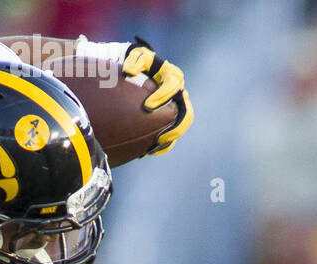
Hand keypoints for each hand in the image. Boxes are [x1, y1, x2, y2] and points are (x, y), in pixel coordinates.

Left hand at [123, 38, 191, 154]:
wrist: (142, 74)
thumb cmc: (139, 65)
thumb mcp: (137, 59)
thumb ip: (135, 61)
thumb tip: (129, 70)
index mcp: (173, 76)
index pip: (173, 85)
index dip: (163, 95)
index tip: (147, 106)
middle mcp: (180, 93)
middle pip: (186, 113)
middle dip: (176, 127)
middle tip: (160, 136)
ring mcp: (178, 107)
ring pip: (182, 126)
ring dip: (171, 138)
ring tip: (155, 146)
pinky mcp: (172, 119)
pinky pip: (172, 135)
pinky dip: (162, 145)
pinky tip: (147, 152)